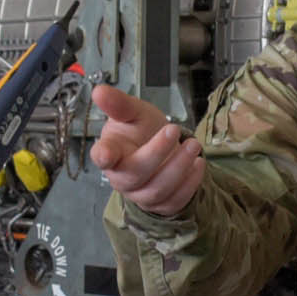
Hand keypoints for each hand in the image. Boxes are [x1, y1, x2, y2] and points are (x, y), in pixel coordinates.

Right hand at [90, 86, 202, 216]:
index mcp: (110, 153)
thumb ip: (119, 104)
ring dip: (179, 167)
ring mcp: (141, 195)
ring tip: (193, 145)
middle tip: (173, 128)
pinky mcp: (161, 205)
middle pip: (135, 174)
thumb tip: (99, 90)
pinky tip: (198, 163)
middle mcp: (122, 178)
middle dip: (157, 152)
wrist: (161, 149)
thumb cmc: (141, 131)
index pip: (102, 157)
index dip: (103, 156)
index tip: (106, 153)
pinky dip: (190, 183)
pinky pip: (175, 201)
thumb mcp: (133, 113)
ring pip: (157, 190)